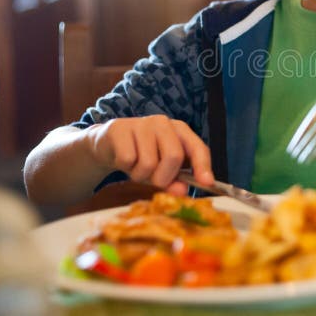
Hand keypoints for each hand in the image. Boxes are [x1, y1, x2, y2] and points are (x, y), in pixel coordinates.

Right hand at [86, 115, 214, 194]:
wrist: (108, 144)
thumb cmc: (142, 156)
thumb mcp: (161, 169)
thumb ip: (175, 181)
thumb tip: (182, 192)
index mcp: (180, 130)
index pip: (198, 147)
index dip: (203, 166)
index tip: (206, 183)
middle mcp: (163, 123)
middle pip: (174, 156)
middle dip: (164, 178)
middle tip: (154, 181)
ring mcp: (141, 123)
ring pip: (149, 162)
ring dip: (141, 175)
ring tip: (136, 167)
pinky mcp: (120, 129)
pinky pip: (128, 159)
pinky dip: (125, 167)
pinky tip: (124, 160)